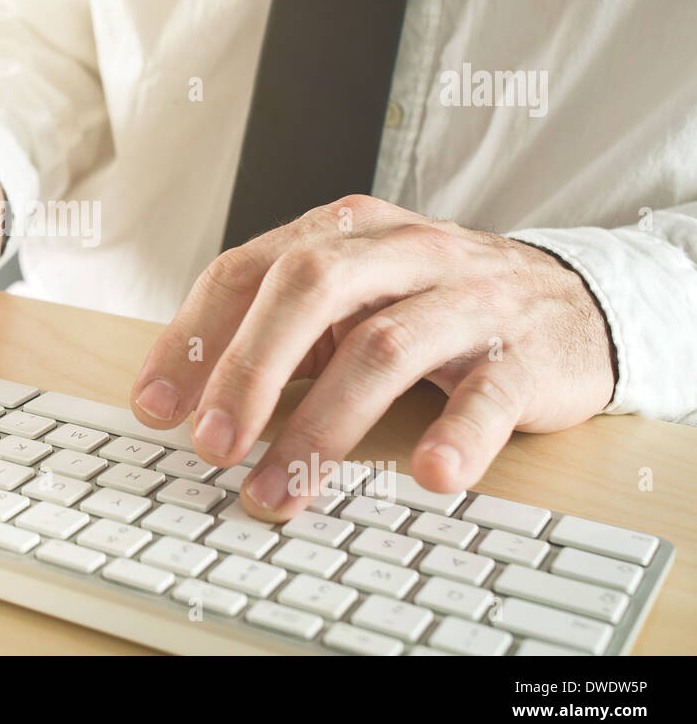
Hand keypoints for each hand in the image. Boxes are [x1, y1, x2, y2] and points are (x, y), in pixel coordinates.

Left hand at [129, 195, 614, 519]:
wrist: (570, 300)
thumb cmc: (432, 302)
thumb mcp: (348, 298)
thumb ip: (274, 331)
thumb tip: (183, 397)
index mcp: (342, 233)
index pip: (247, 270)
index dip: (192, 338)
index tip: (154, 407)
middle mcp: (400, 252)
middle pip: (309, 290)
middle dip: (247, 369)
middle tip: (210, 445)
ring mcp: (466, 299)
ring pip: (383, 348)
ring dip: (322, 428)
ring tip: (279, 490)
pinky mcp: (525, 353)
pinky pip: (488, 393)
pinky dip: (459, 435)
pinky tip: (430, 474)